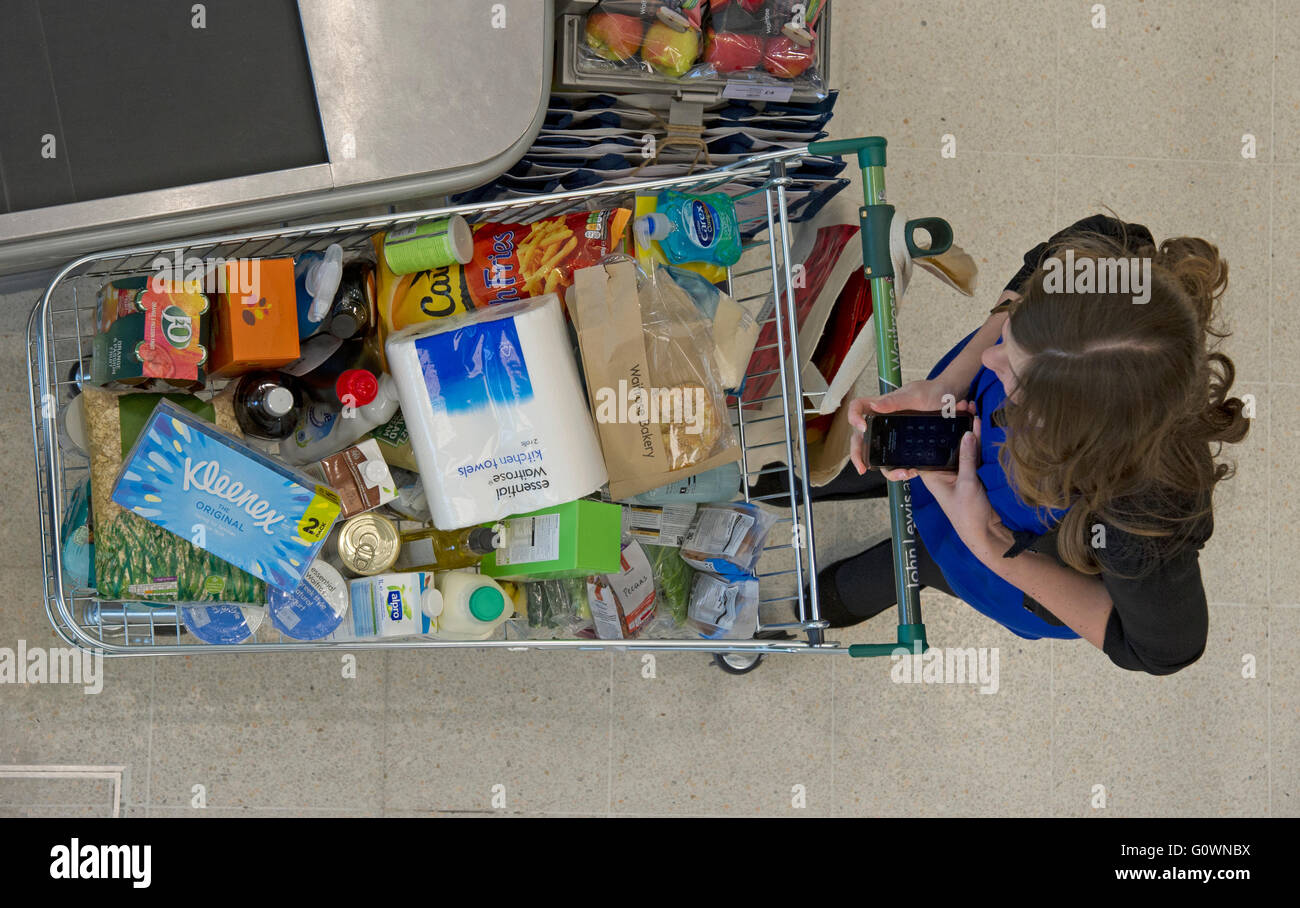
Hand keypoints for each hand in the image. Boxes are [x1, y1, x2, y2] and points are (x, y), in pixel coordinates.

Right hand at [847, 379, 975, 478]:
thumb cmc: (932, 392)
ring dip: (883, 468)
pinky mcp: (903, 446)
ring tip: (901, 474)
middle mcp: (882, 421)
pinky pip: (893, 460)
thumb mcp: (915, 396)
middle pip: (860, 437)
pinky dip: (898, 469)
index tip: (862, 427)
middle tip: (862, 468)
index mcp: (881, 406)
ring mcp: (892, 434)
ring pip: (876, 454)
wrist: (950, 400)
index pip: (857, 408)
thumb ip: (895, 401)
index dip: (853, 417)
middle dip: (858, 455)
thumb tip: (874, 407)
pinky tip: (910, 471)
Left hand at [918, 417, 1012, 559]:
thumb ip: (967, 458)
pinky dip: (977, 439)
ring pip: (960, 445)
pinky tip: (979, 422)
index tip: (937, 411)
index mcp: (931, 474)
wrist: (986, 533)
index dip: (930, 429)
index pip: (925, 447)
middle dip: (952, 424)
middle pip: (944, 442)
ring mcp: (956, 470)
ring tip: (971, 407)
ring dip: (967, 428)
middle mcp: (941, 470)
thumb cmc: (968, 514)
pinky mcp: (971, 472)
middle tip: (960, 404)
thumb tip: (967, 433)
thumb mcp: (967, 484)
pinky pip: (972, 452)